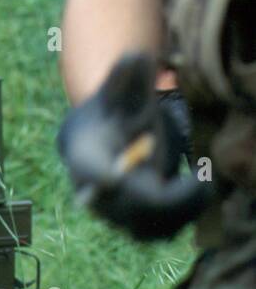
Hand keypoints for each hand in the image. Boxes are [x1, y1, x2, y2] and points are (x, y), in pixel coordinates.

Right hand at [57, 53, 211, 240]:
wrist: (105, 136)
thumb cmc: (113, 109)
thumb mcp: (119, 89)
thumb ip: (126, 75)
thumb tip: (136, 56)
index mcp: (84, 154)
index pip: (90, 171)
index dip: (100, 177)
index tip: (115, 178)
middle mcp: (93, 191)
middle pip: (125, 208)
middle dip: (164, 200)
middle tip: (200, 182)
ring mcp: (114, 211)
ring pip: (146, 227)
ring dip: (180, 212)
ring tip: (204, 185)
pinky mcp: (135, 223)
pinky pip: (160, 232)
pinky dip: (183, 218)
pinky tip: (198, 192)